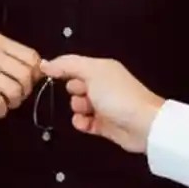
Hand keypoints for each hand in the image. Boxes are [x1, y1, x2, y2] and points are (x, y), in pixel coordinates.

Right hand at [0, 33, 40, 119]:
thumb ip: (12, 63)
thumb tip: (42, 69)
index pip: (31, 56)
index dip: (34, 75)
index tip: (23, 85)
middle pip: (26, 73)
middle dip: (24, 91)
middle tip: (13, 99)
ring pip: (15, 89)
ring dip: (13, 103)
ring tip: (3, 105)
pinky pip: (0, 101)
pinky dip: (0, 111)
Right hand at [39, 55, 164, 152]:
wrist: (143, 124)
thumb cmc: (118, 95)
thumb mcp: (91, 72)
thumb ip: (68, 65)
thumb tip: (46, 63)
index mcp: (102, 68)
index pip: (75, 65)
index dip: (61, 68)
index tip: (46, 73)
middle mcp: (103, 85)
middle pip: (75, 85)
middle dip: (73, 90)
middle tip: (83, 93)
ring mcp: (104, 105)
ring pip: (78, 105)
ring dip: (77, 108)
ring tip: (86, 110)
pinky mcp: (104, 124)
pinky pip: (85, 122)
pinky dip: (81, 123)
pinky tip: (84, 123)